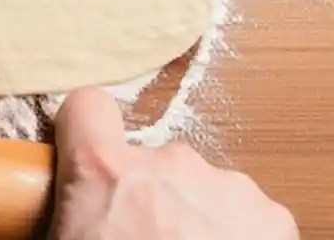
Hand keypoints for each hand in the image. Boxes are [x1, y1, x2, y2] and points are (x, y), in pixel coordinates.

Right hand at [49, 87, 296, 239]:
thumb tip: (62, 227)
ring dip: (191, 216)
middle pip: (149, 160)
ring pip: (198, 186)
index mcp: (103, 172)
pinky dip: (234, 236)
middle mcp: (165, 163)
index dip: (84, 130)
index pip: (85, 107)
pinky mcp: (271, 217)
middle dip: (147, 197)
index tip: (87, 157)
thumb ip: (71, 219)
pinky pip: (244, 213)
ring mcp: (224, 186)